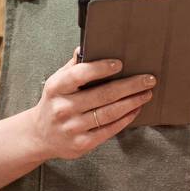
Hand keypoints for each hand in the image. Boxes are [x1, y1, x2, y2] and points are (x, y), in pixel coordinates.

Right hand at [28, 47, 155, 161]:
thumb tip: (86, 47)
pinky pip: (109, 130)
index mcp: (56, 88)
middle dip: (130, 86)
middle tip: (148, 79)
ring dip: (132, 102)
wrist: (41, 136)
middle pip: (102, 95)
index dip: (100, 68)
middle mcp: (63, 108)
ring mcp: (72, 128)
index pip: (79, 75)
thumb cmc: (54, 103)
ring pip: (109, 113)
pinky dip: (126, 118)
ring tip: (146, 93)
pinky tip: (136, 109)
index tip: (120, 64)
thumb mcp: (57, 82)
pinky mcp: (82, 144)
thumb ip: (73, 67)